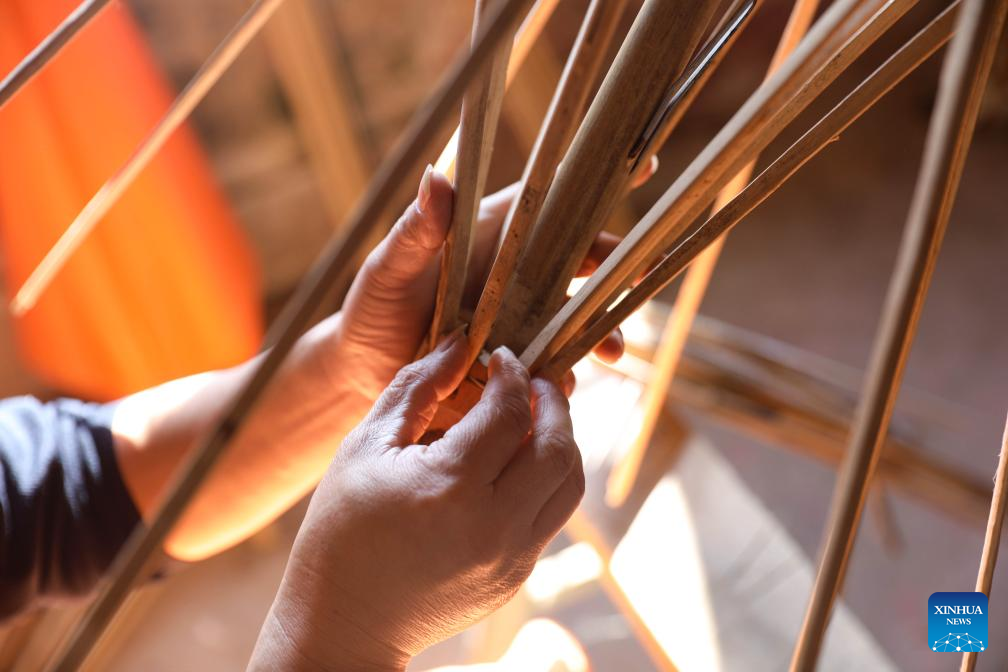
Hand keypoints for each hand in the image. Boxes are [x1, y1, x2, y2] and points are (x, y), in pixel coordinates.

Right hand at [249, 338, 582, 670]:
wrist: (344, 622)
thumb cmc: (342, 529)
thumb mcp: (365, 446)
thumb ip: (416, 387)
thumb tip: (461, 341)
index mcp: (449, 486)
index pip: (510, 411)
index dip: (513, 374)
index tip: (502, 357)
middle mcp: (493, 524)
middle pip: (558, 446)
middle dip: (554, 402)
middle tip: (534, 381)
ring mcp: (511, 556)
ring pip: (568, 483)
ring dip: (561, 440)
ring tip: (534, 418)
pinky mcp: (516, 576)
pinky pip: (551, 515)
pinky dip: (547, 478)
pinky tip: (518, 462)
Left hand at [328, 167, 624, 408]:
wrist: (362, 372)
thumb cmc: (374, 307)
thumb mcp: (389, 266)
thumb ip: (417, 230)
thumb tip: (435, 177)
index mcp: (493, 234)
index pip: (549, 198)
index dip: (591, 181)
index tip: (647, 165)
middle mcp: (518, 274)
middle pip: (583, 260)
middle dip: (621, 264)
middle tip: (647, 269)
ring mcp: (523, 319)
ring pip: (578, 318)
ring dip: (602, 332)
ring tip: (612, 351)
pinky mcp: (519, 362)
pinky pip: (553, 366)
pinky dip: (564, 376)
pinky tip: (562, 387)